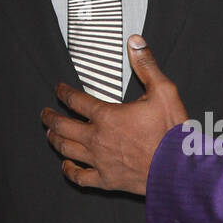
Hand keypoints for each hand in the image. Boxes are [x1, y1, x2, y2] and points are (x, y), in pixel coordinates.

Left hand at [41, 35, 187, 193]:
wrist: (178, 169)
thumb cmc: (171, 133)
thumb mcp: (164, 92)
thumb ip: (146, 66)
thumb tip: (135, 43)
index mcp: (107, 116)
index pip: (75, 101)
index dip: (63, 93)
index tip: (59, 90)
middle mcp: (97, 138)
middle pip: (63, 126)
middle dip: (50, 117)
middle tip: (45, 114)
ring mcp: (99, 161)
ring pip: (66, 149)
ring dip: (55, 139)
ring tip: (50, 134)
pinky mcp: (106, 179)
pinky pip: (79, 177)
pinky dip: (69, 170)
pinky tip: (66, 166)